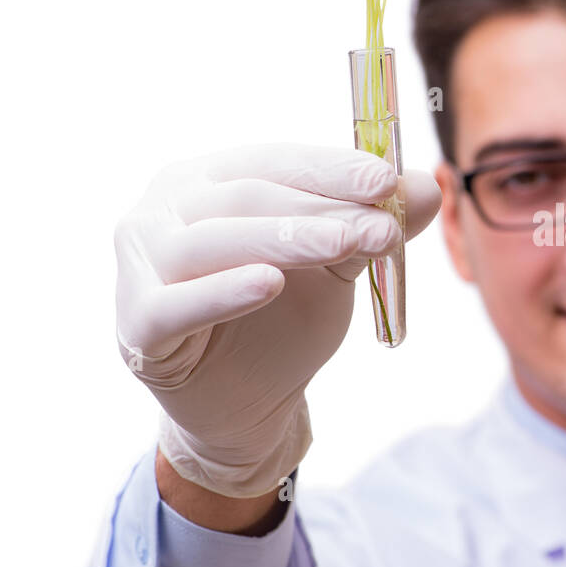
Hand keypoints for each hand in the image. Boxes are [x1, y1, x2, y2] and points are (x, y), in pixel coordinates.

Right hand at [113, 142, 440, 497]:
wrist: (245, 405)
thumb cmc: (282, 319)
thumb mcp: (336, 267)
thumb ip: (371, 226)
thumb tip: (430, 186)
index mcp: (208, 180)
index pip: (272, 161)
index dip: (331, 168)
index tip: (388, 180)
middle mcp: (164, 209)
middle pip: (247, 197)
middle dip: (322, 208)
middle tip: (384, 224)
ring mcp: (140, 265)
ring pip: (215, 241)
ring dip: (288, 240)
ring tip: (346, 244)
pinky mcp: (136, 324)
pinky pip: (175, 304)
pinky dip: (223, 291)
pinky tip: (268, 284)